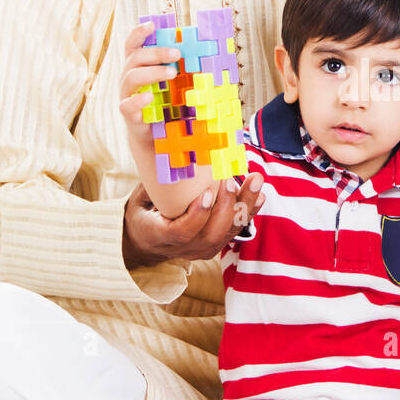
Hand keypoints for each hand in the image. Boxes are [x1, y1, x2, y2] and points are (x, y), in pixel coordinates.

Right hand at [118, 21, 180, 139]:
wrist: (153, 133)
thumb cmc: (163, 101)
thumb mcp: (172, 83)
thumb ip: (179, 67)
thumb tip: (203, 52)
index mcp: (137, 66)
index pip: (133, 45)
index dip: (139, 33)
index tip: (152, 25)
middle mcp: (128, 76)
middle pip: (135, 57)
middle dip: (156, 52)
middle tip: (177, 53)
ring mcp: (126, 94)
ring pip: (131, 77)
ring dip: (153, 72)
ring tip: (172, 73)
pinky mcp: (128, 114)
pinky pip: (127, 105)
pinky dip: (138, 100)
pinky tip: (150, 97)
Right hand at [122, 177, 263, 267]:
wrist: (146, 241)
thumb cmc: (143, 214)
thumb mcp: (140, 200)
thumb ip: (153, 183)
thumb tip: (162, 150)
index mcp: (159, 236)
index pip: (181, 232)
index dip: (197, 215)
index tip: (206, 193)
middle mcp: (183, 248)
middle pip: (211, 234)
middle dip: (226, 206)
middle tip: (231, 179)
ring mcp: (201, 249)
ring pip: (227, 232)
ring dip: (245, 205)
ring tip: (255, 180)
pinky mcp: (215, 245)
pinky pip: (235, 230)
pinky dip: (249, 211)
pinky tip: (260, 194)